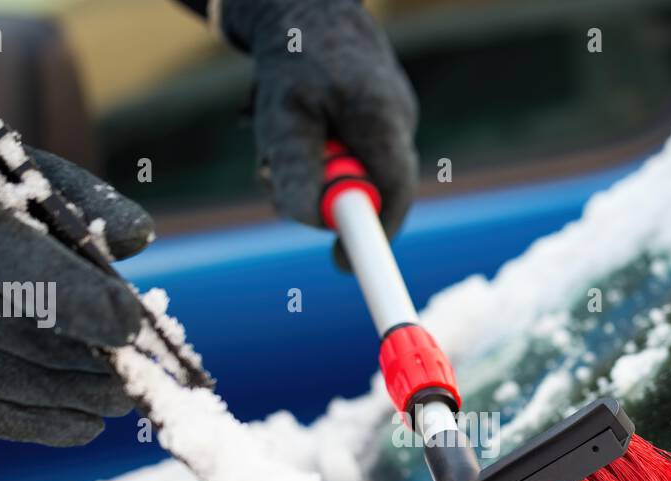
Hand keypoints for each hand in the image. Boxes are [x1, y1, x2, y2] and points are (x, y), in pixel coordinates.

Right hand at [0, 101, 153, 445]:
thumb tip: (138, 236)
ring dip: (76, 396)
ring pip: (7, 380)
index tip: (130, 324)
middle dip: (90, 362)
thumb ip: (90, 203)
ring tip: (126, 397)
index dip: (74, 298)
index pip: (15, 261)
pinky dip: (38, 424)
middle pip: (17, 335)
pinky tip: (86, 427)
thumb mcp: (34, 175)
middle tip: (144, 374)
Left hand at [221, 0, 418, 255]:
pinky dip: (318, 149)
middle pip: (369, 188)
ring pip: (354, 170)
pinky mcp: (378, 116)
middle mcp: (398, 120)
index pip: (394, 195)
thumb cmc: (292, 58)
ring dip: (310, 167)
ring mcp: (392, 117)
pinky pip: (350, 152)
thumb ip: (297, 171)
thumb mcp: (281, 117)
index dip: (375, 238)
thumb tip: (315, 223)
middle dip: (321, 193)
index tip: (343, 264)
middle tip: (272, 180)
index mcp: (383, 118)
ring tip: (274, 133)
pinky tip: (295, 122)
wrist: (304, 3)